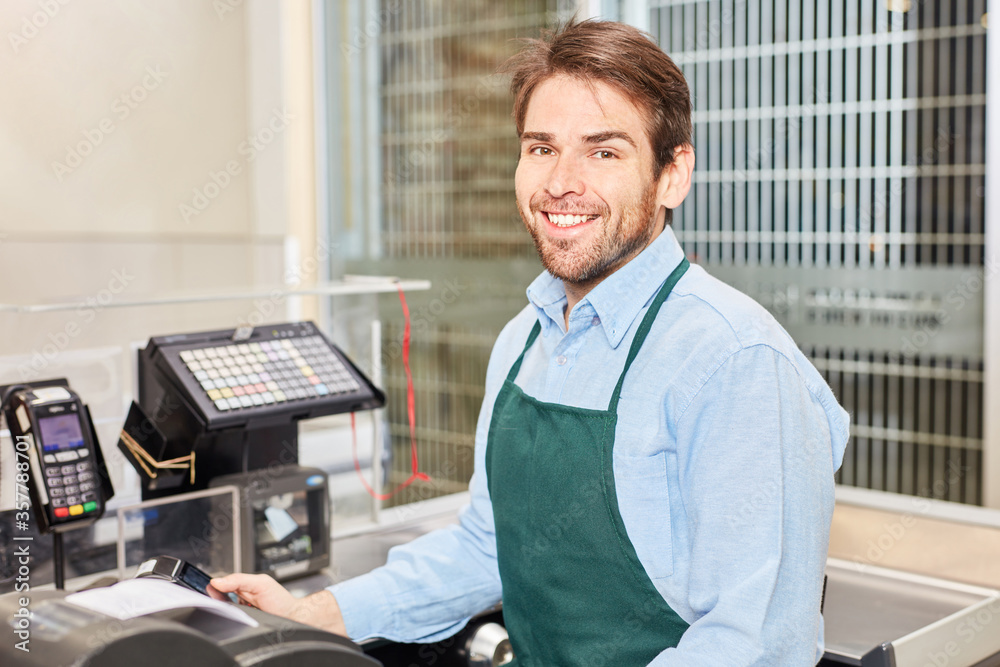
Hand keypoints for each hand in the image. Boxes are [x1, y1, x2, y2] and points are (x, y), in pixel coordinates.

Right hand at [210, 573, 347, 635]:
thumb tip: (216, 581)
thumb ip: (239, 579)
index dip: (211, 586)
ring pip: (222, 611)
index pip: (220, 585)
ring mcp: (239, 613)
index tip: (206, 587)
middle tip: (224, 598)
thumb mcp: (260, 583)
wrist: (293, 617)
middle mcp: (238, 601)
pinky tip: (239, 615)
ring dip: (225, 609)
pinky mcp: (241, 624)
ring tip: (239, 606)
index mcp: (241, 588)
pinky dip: (231, 619)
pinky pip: (229, 622)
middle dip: (217, 598)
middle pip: (218, 599)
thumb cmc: (280, 600)